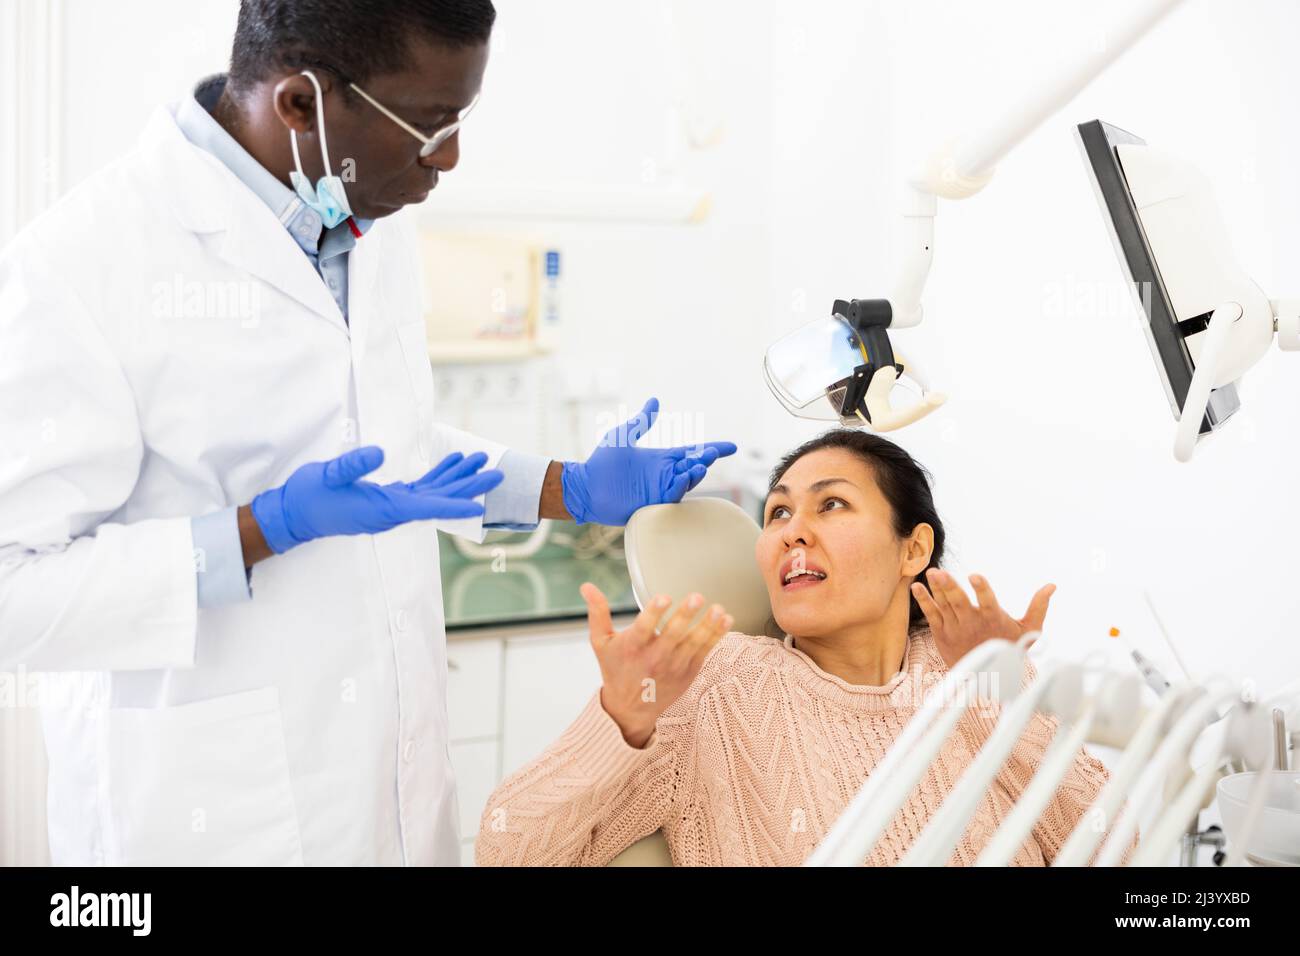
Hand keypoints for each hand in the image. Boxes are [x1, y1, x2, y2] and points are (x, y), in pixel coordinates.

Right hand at [251, 447, 503, 553]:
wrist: (296, 512)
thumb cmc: (311, 495)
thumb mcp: (328, 476)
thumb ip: (353, 465)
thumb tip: (380, 453)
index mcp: (384, 510)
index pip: (427, 508)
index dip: (454, 505)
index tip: (480, 504)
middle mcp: (394, 512)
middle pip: (440, 500)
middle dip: (469, 486)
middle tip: (497, 472)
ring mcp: (393, 506)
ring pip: (434, 493)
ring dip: (458, 478)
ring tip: (481, 460)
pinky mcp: (388, 499)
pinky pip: (421, 489)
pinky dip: (438, 476)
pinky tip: (453, 462)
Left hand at [560, 397, 737, 525]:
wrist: (586, 486)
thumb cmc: (602, 462)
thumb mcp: (624, 436)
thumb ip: (641, 422)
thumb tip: (654, 401)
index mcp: (661, 459)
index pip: (693, 452)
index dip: (713, 449)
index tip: (733, 446)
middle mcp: (665, 475)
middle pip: (694, 466)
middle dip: (705, 459)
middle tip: (710, 452)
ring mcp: (660, 489)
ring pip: (687, 482)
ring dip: (695, 473)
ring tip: (699, 465)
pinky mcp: (653, 503)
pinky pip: (672, 495)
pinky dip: (680, 486)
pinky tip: (683, 476)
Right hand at [580, 582, 731, 747]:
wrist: (631, 709)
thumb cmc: (615, 669)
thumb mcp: (601, 642)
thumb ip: (597, 612)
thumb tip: (586, 586)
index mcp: (632, 647)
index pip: (644, 628)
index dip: (654, 612)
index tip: (664, 597)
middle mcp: (654, 657)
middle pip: (673, 634)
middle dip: (685, 615)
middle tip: (697, 597)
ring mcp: (674, 666)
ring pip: (694, 643)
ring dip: (707, 625)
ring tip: (718, 609)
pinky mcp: (689, 671)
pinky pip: (705, 651)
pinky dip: (716, 635)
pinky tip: (725, 618)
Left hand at [910, 568, 1054, 669]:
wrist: (987, 677)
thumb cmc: (1010, 648)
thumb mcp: (1028, 630)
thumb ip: (1038, 607)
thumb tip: (1052, 585)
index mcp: (993, 619)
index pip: (987, 601)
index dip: (982, 589)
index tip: (975, 576)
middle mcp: (972, 623)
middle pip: (959, 602)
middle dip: (949, 587)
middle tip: (940, 573)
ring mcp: (955, 628)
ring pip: (944, 605)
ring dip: (936, 590)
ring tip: (931, 573)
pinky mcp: (942, 633)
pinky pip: (931, 615)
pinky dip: (923, 601)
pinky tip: (916, 587)